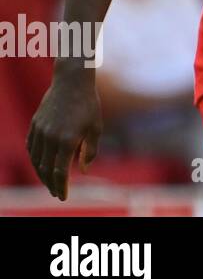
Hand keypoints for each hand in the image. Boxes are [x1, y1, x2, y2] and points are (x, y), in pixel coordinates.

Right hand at [27, 71, 101, 199]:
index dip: (61, 186)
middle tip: (57, 193)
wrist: (71, 82)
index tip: (64, 196)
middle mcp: (50, 138)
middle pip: (45, 169)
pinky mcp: (34, 125)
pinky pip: (31, 147)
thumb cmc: (89, 104)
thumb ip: (89, 151)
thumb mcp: (95, 128)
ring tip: (49, 182)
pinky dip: (35, 159)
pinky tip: (40, 164)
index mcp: (67, 140)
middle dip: (50, 184)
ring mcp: (40, 131)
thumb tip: (82, 170)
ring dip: (41, 174)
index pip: (60, 172)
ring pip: (36, 160)